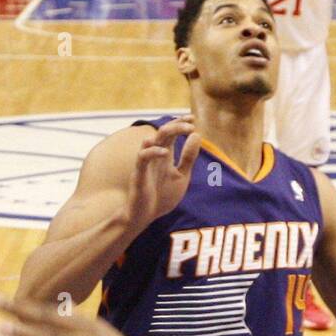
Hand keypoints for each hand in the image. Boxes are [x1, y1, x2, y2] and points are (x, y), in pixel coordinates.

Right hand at [128, 116, 200, 230]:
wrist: (144, 217)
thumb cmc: (162, 197)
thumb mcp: (181, 176)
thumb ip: (188, 157)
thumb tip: (196, 134)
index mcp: (165, 155)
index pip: (171, 133)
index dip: (180, 123)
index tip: (192, 118)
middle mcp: (154, 156)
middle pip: (163, 132)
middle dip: (177, 125)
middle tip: (191, 123)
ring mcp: (146, 164)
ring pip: (152, 139)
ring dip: (168, 132)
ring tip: (184, 130)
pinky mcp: (139, 174)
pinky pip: (142, 158)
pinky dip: (153, 152)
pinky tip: (165, 152)